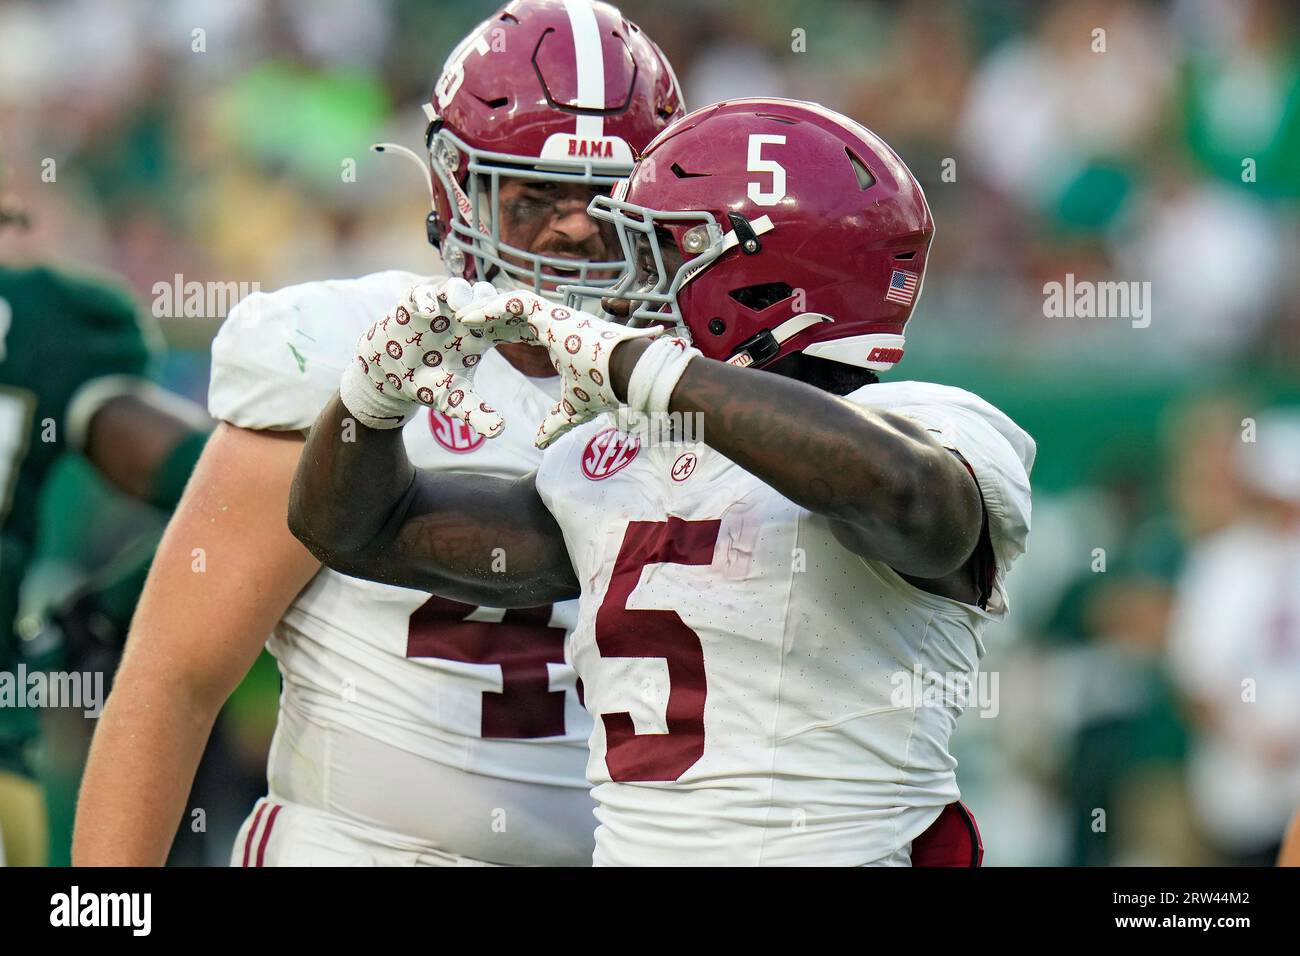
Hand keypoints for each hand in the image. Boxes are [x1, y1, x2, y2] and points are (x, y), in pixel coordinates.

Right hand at [342, 278, 505, 434]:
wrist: (390, 378)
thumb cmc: (427, 384)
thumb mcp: (453, 401)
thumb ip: (476, 414)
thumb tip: (499, 432)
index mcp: (481, 334)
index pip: (507, 321)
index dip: (518, 323)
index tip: (527, 333)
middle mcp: (463, 316)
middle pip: (488, 296)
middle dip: (493, 304)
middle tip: (495, 319)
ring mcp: (438, 308)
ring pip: (459, 287)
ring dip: (463, 296)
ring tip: (461, 315)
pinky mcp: (412, 305)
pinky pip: (423, 292)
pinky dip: (427, 299)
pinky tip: (430, 315)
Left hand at [456, 291, 661, 447]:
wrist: (628, 377)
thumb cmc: (607, 389)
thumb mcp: (574, 408)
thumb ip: (555, 421)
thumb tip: (539, 442)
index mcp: (557, 336)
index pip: (520, 329)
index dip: (496, 332)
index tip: (473, 340)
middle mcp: (554, 320)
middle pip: (509, 313)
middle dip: (482, 317)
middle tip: (453, 324)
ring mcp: (554, 312)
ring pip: (508, 303)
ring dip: (482, 307)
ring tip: (455, 316)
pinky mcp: (553, 312)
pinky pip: (514, 303)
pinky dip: (491, 307)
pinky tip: (469, 318)